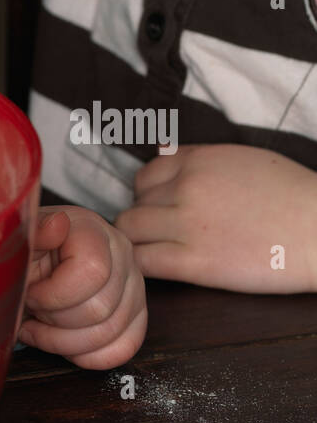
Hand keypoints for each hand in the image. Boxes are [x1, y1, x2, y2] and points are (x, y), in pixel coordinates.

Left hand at [17, 206, 146, 368]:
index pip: (92, 272)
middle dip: (55, 320)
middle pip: (100, 309)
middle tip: (32, 310)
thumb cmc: (26, 252)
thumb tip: (57, 225)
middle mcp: (122, 253)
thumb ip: (35, 232)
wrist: (36, 260)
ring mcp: (134, 284)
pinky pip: (124, 348)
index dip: (54, 295)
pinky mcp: (136, 313)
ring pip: (111, 333)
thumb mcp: (19, 239)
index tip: (30, 293)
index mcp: (93, 230)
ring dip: (65, 342)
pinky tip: (64, 344)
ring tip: (40, 328)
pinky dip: (88, 356)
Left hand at [116, 143, 316, 293]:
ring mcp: (188, 223)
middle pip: (135, 203)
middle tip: (163, 236)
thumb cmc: (291, 195)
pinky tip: (161, 270)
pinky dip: (143, 266)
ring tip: (160, 253)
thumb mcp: (241, 160)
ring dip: (139, 242)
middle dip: (144, 220)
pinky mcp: (196, 262)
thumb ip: (198, 159)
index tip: (162, 211)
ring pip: (130, 230)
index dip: (149, 196)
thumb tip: (163, 152)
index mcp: (197, 160)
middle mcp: (186, 187)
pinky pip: (144, 261)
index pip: (145, 175)